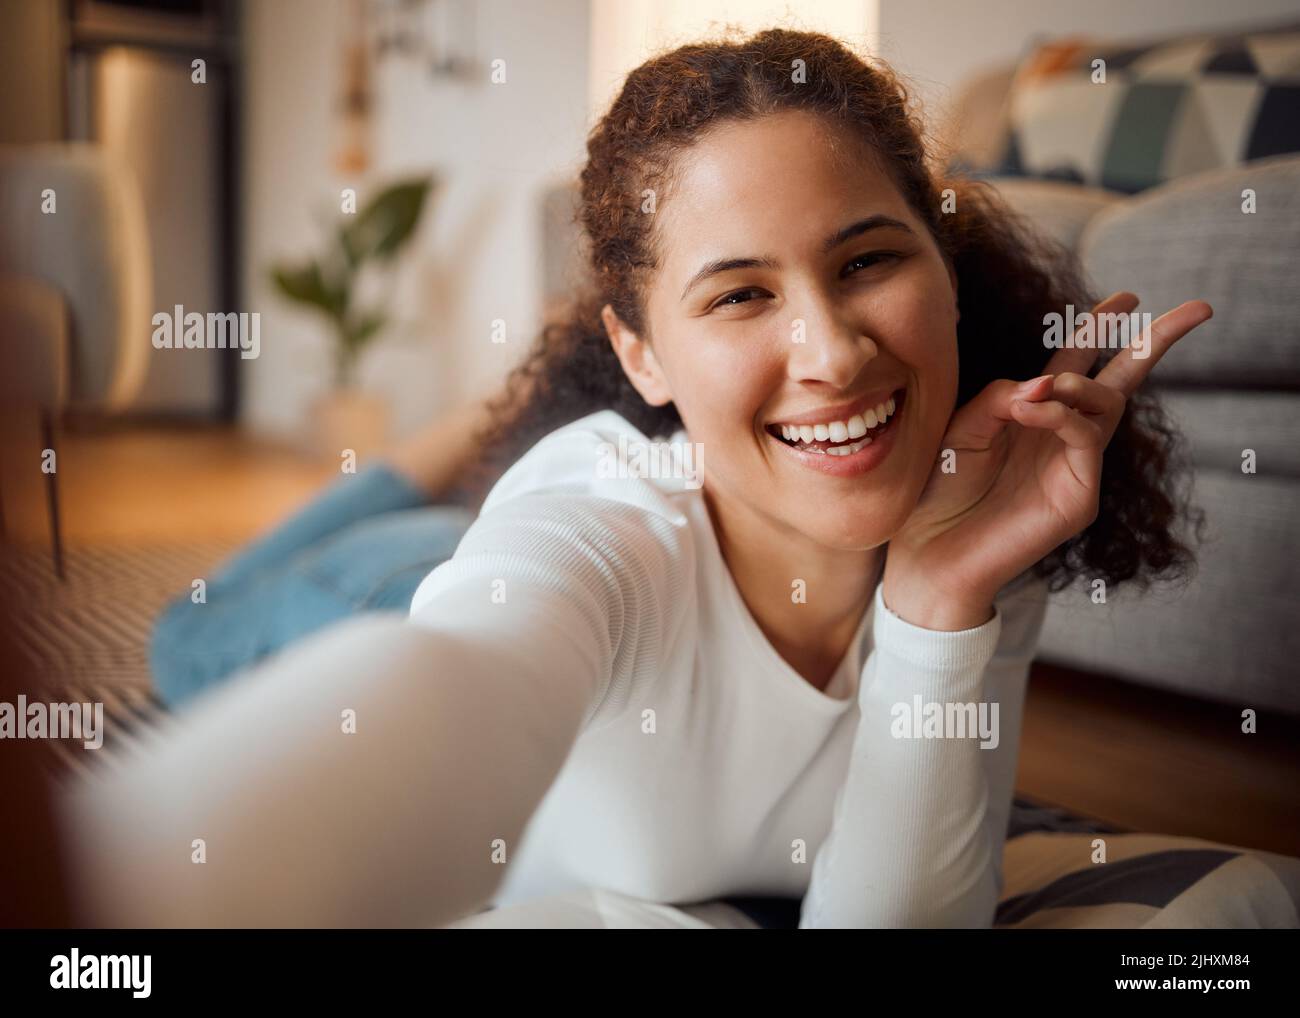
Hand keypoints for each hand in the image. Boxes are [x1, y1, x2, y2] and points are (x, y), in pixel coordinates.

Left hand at [881, 291, 1213, 630]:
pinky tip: (1031, 409)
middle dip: (1154, 343)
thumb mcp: (961, 427)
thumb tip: (1044, 382)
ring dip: (1079, 385)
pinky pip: (1085, 441)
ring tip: (1049, 384)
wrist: (926, 551)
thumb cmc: (937, 489)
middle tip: (1196, 310)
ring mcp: (1075, 469)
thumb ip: (1000, 397)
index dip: (1100, 328)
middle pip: (1119, 382)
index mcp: (1034, 418)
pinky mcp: (1078, 499)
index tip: (1128, 297)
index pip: (1076, 365)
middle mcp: (1062, 440)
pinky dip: (1061, 416)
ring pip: (1104, 407)